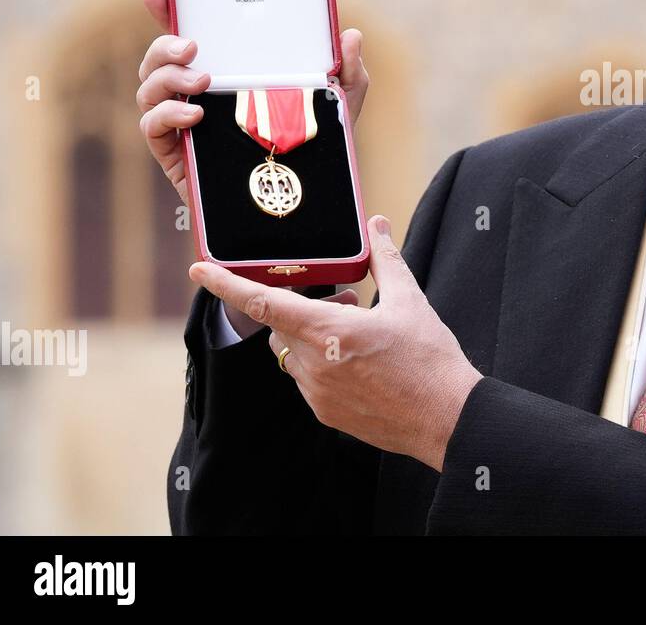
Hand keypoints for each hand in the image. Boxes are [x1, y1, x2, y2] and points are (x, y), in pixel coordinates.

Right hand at [137, 0, 369, 204]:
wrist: (304, 200)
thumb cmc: (317, 143)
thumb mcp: (339, 102)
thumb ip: (348, 70)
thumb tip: (352, 36)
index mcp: (227, 72)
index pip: (188, 36)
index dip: (167, 11)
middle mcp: (197, 94)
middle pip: (157, 59)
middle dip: (163, 45)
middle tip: (192, 47)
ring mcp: (183, 124)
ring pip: (148, 89)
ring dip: (166, 77)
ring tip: (201, 81)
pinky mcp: (177, 155)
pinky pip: (151, 127)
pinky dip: (165, 116)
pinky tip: (194, 115)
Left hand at [187, 215, 482, 470]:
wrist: (447, 418)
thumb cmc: (430, 361)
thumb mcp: (411, 302)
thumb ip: (385, 260)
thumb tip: (376, 227)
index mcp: (327, 332)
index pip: (261, 303)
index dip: (225, 285)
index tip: (199, 271)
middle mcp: (312, 365)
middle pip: (280, 327)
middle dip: (303, 310)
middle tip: (348, 302)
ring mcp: (316, 394)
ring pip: (293, 354)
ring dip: (313, 337)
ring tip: (359, 335)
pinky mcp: (326, 414)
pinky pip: (308, 380)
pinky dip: (324, 365)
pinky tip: (362, 364)